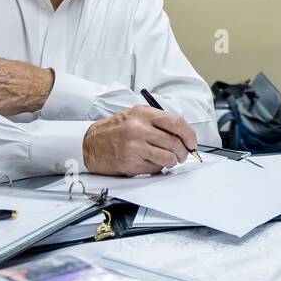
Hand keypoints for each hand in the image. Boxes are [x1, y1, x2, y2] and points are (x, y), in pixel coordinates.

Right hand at [82, 105, 197, 175]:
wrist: (88, 144)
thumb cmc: (115, 131)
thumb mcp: (136, 117)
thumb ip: (158, 123)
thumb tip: (183, 135)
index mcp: (143, 113)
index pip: (176, 122)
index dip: (189, 134)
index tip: (192, 142)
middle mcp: (139, 128)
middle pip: (174, 142)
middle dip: (183, 152)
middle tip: (182, 155)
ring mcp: (134, 145)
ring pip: (168, 157)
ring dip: (172, 161)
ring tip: (169, 160)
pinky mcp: (131, 161)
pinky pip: (155, 167)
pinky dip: (158, 168)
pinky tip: (151, 163)